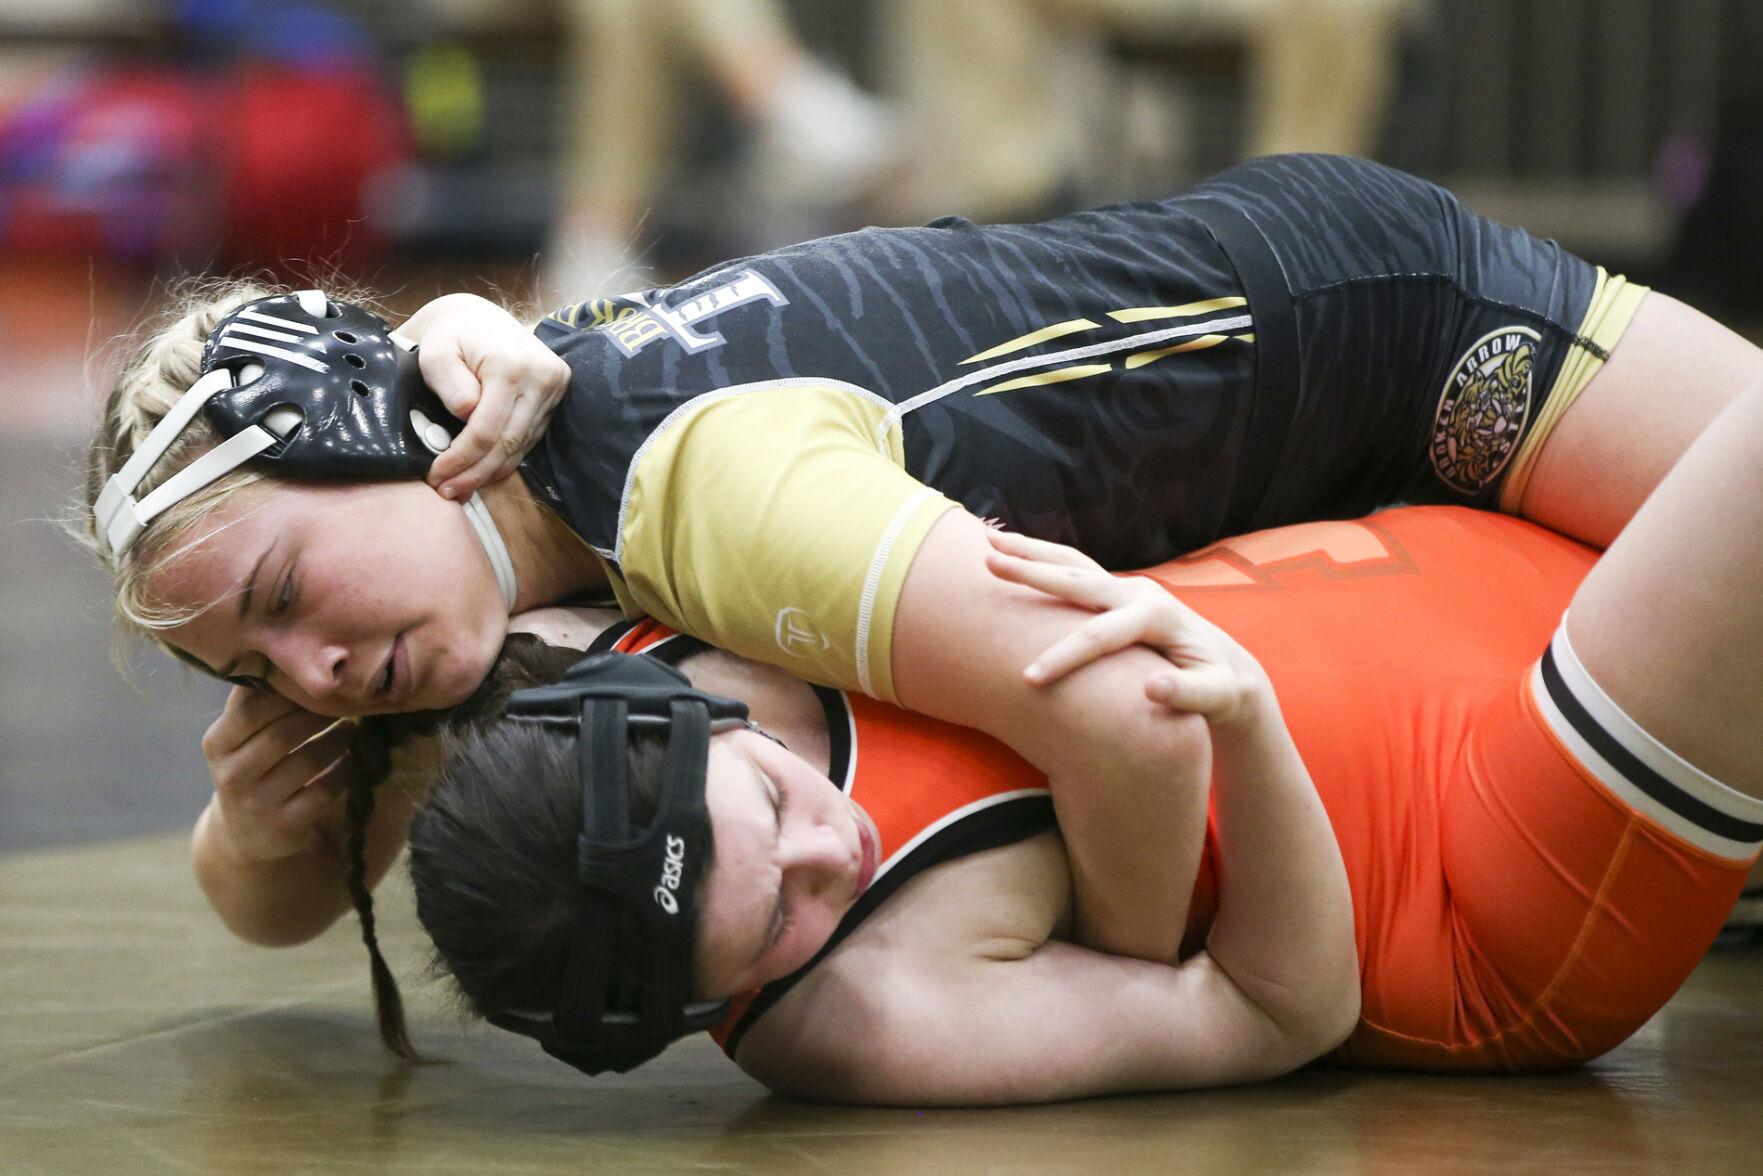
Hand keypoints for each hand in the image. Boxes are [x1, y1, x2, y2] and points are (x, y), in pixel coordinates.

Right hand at [200, 686, 353, 863]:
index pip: (251, 709)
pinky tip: (350, 758)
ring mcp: (256, 803)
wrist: (245, 835)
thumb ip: (254, 700)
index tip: (317, 681)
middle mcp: (230, 775)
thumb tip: (284, 649)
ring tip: (352, 726)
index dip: (288, 693)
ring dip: (337, 740)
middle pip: (282, 734)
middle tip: (345, 701)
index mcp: (217, 744)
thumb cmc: (250, 767)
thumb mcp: (238, 737)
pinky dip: (342, 771)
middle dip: (319, 714)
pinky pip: (323, 791)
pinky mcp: (283, 827)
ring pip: (306, 762)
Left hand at [399, 294, 570, 499]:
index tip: (437, 477)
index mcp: (513, 365)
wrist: (479, 317)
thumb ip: (449, 383)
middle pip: (508, 443)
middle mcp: (542, 377)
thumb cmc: (451, 336)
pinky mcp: (557, 396)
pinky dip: (506, 458)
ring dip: (490, 471)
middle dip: (476, 473)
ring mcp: (555, 388)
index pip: (487, 429)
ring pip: (522, 445)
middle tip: (448, 492)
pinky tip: (484, 469)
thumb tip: (468, 416)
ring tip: (461, 487)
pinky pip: (530, 438)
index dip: (462, 459)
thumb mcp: (435, 353)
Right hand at [984, 528, 1271, 730]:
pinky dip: (1042, 557)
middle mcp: (1139, 592)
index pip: (1100, 635)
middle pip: (1077, 580)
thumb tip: (1152, 688)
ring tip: (987, 540)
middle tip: (989, 564)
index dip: (1064, 657)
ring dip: (1030, 551)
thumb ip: (1189, 694)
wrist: (1227, 668)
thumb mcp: (1216, 697)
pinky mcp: (1116, 592)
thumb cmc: (1219, 688)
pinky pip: (1073, 569)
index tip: (1029, 679)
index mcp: (1157, 615)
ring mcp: (1126, 588)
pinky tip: (1015, 552)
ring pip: (1071, 563)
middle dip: (1031, 573)